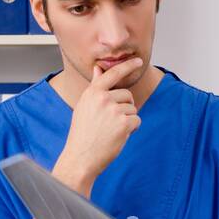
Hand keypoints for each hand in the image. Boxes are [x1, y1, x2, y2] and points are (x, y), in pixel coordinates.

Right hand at [56, 56, 145, 190]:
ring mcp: (114, 110)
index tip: (138, 61)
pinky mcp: (124, 123)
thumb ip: (94, 88)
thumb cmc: (82, 134)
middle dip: (125, 107)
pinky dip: (132, 129)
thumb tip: (98, 69)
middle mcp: (103, 98)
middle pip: (127, 95)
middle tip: (110, 123)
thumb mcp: (84, 106)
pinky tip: (118, 136)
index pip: (112, 74)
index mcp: (92, 93)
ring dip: (127, 120)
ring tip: (112, 131)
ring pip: (132, 109)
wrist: (81, 157)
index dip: (127, 66)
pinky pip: (137, 121)